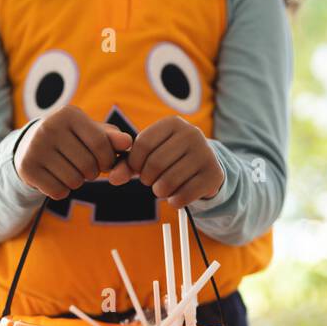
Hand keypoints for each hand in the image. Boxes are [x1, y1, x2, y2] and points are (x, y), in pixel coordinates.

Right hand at [14, 105, 132, 200]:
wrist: (31, 145)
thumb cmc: (72, 140)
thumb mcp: (91, 134)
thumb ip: (112, 139)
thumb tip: (128, 143)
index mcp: (69, 114)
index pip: (101, 145)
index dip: (108, 161)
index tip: (104, 162)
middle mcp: (50, 127)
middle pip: (88, 166)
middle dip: (91, 173)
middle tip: (82, 166)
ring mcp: (36, 147)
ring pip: (74, 181)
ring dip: (77, 182)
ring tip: (68, 170)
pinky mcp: (27, 167)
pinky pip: (58, 192)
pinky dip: (62, 191)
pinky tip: (55, 178)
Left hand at [107, 116, 223, 208]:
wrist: (205, 167)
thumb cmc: (171, 160)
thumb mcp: (150, 156)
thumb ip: (128, 165)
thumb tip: (113, 178)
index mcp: (173, 123)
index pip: (142, 144)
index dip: (135, 164)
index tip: (140, 170)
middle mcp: (191, 133)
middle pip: (155, 164)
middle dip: (148, 179)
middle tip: (153, 182)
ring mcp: (205, 153)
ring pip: (168, 181)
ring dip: (160, 192)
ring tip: (163, 189)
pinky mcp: (213, 174)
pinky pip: (184, 196)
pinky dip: (174, 202)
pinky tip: (175, 198)